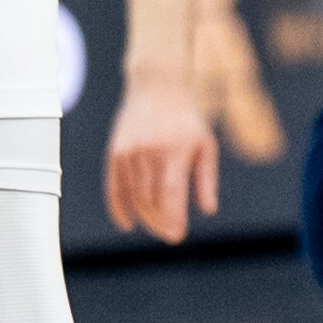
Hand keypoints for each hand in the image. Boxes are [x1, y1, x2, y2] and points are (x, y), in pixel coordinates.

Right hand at [107, 78, 215, 243]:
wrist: (156, 87)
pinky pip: (114, 187)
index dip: (172, 217)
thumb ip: (207, 178)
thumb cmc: (186, 120)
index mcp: (174, 149)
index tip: (176, 236)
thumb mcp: (205, 144)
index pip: (170, 191)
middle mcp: (148, 150)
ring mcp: (128, 151)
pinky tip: (128, 224)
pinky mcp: (115, 152)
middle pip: (150, 199)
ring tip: (158, 226)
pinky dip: (118, 208)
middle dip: (160, 222)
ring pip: (134, 196)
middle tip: (171, 235)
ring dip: (145, 216)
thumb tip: (208, 211)